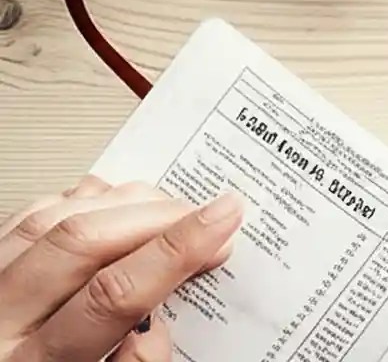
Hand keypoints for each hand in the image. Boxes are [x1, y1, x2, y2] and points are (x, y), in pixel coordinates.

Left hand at [0, 178, 243, 360]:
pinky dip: (77, 201)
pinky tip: (114, 203)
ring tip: (170, 207)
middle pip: (79, 244)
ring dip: (123, 203)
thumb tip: (158, 328)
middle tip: (207, 214)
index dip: (176, 250)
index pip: (111, 296)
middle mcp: (0, 323)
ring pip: (50, 220)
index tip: (223, 221)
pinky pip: (26, 216)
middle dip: (157, 217)